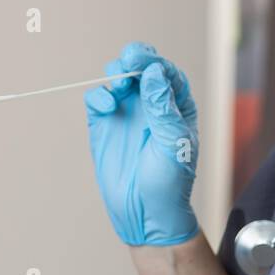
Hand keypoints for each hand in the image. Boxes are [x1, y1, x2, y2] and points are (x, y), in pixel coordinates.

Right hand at [86, 42, 198, 245]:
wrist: (145, 214)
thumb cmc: (169, 183)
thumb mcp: (173, 143)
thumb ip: (163, 107)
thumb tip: (153, 73)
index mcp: (176, 107)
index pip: (166, 74)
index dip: (154, 61)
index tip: (141, 59)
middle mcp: (151, 106)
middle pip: (141, 70)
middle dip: (134, 60)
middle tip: (127, 62)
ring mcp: (126, 115)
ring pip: (118, 80)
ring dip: (116, 76)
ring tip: (118, 86)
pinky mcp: (104, 126)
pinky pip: (98, 101)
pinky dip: (99, 97)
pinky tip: (106, 105)